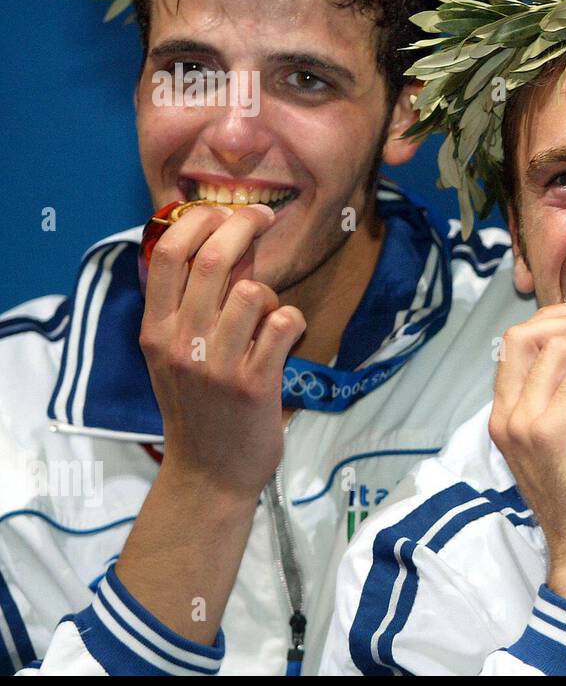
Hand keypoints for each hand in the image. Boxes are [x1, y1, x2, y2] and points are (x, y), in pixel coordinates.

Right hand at [138, 203, 305, 500]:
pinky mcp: (253, 383)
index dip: (199, 220)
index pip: (165, 253)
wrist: (209, 474)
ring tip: (267, 316)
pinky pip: (284, 324)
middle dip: (245, 226)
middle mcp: (179, 342)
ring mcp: (216, 363)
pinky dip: (292, 321)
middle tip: (264, 220)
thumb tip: (222, 241)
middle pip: (213, 258)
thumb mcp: (174, 354)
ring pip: (252, 291)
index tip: (226, 212)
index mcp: (154, 330)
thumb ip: (188, 305)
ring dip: (269, 293)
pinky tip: (286, 337)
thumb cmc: (198, 406)